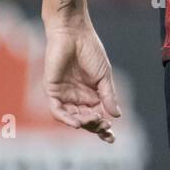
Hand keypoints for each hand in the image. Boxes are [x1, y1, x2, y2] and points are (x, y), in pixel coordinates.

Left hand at [42, 21, 121, 143]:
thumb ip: (108, 95)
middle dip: (95, 126)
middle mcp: (77, 97)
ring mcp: (65, 94)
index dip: (104, 128)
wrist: (74, 33)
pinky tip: (77, 122)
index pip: (97, 116)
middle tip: (105, 126)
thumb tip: (117, 115)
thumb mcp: (104, 75)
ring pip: (72, 117)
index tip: (112, 136)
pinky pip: (57, 110)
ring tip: (94, 121)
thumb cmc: (91, 50)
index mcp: (92, 94)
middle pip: (85, 120)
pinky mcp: (52, 90)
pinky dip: (66, 119)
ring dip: (83, 123)